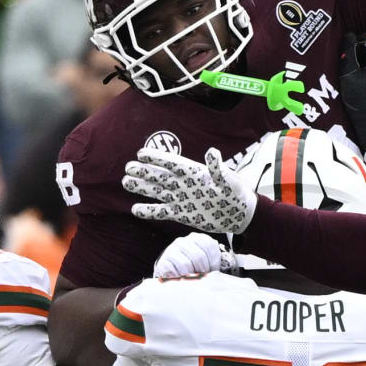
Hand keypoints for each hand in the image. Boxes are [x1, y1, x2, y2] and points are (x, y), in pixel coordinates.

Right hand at [126, 147, 252, 237]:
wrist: (239, 214)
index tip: (141, 153)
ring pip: (157, 192)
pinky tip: (135, 210)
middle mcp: (184, 184)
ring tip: (126, 182)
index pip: (171, 163)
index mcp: (193, 172)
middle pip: (160, 176)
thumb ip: (217, 168)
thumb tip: (212, 151)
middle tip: (128, 168)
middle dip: (144, 171)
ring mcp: (181, 199)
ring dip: (142, 188)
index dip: (157, 157)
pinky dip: (149, 211)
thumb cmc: (236, 193)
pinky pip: (162, 212)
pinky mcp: (182, 214)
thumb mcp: (228, 179)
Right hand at [151, 230, 230, 279]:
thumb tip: (216, 274)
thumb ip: (212, 262)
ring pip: (186, 264)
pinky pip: (174, 270)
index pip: (210, 247)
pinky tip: (181, 279)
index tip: (212, 271)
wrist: (172, 271)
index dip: (213, 263)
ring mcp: (171, 249)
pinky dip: (179, 278)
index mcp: (197, 238)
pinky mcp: (163, 260)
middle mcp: (183, 241)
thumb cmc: (194, 267)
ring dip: (191, 276)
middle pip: (198, 256)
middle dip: (203, 271)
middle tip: (202, 278)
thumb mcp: (205, 261)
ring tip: (192, 279)